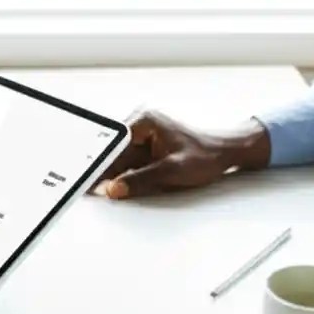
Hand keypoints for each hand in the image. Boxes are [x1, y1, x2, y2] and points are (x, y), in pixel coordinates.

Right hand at [92, 111, 270, 199]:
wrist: (225, 154)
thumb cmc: (205, 156)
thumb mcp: (172, 171)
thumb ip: (140, 180)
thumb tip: (114, 189)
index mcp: (144, 121)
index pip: (113, 145)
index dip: (100, 164)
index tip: (88, 179)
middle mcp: (139, 125)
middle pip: (113, 154)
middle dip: (105, 172)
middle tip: (88, 191)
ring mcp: (142, 137)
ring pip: (119, 162)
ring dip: (114, 177)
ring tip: (98, 191)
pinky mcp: (146, 150)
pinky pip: (128, 165)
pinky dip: (124, 178)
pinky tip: (116, 188)